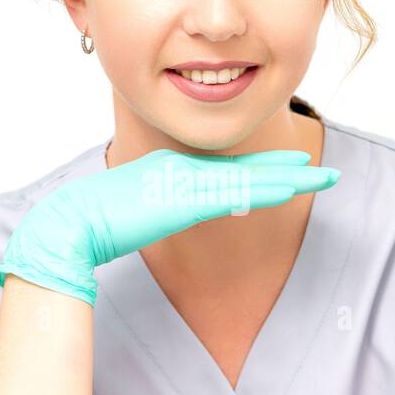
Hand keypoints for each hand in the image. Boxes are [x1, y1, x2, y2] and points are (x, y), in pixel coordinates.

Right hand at [0, 146, 340, 303]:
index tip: (292, 172)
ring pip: (247, 180)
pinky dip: (264, 189)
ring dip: (287, 180)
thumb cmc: (94, 222)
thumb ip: (166, 210)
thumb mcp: (139, 213)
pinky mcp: (182, 200)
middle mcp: (182, 171)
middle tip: (324, 172)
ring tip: (322, 177)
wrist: (70, 223)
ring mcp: (183, 183)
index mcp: (172, 174)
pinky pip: (234, 194)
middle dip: (287, 172)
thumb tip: (187, 212)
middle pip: (245, 171)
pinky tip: (290, 189)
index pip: (227, 172)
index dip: (263, 171)